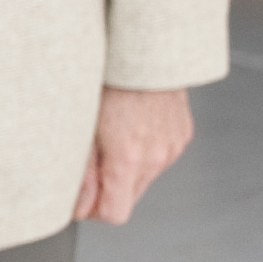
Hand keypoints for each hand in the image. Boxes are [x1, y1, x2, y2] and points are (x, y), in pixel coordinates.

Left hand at [72, 85, 191, 226]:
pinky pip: (160, 156)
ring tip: (113, 135)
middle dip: (109, 188)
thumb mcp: (84, 125)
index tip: (82, 197)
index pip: (115, 213)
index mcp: (129, 156)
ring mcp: (173, 146)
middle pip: (130, 198)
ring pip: (145, 177)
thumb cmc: (110, 78)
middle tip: (93, 158)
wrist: (146, 48)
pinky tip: (132, 126)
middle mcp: (157, 156)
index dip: (94, 210)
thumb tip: (80, 206)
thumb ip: (83, 171)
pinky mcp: (182, 135)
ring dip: (127, 168)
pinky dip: (145, 150)